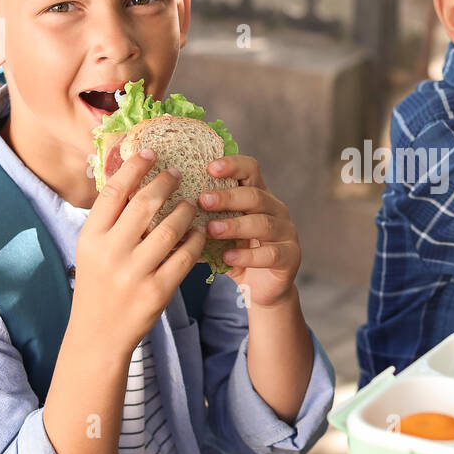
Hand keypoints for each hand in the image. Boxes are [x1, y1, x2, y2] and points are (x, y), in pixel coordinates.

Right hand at [72, 148, 206, 353]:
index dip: (134, 168)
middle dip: (164, 183)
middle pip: (144, 204)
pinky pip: (185, 257)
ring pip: (170, 228)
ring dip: (185, 210)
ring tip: (191, 202)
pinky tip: (199, 231)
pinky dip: (195, 239)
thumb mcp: (91, 251)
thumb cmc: (98, 285)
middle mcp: (111, 253)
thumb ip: (108, 220)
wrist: (99, 335)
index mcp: (91, 238)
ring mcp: (135, 273)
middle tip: (177, 173)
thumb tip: (130, 177)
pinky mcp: (158, 291)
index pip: (113, 192)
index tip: (150, 153)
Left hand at [198, 155, 300, 308]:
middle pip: (255, 195)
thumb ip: (198, 223)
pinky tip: (228, 257)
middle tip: (202, 200)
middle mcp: (275, 209)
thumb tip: (162, 217)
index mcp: (257, 196)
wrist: (260, 288)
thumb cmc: (234, 255)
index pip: (250, 169)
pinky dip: (248, 255)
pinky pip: (270, 253)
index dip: (232, 165)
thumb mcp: (216, 236)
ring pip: (263, 223)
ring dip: (235, 225)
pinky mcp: (290, 256)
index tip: (209, 168)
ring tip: (211, 230)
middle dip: (228, 197)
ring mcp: (286, 232)